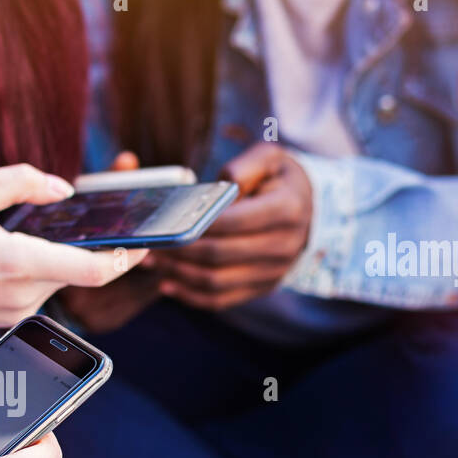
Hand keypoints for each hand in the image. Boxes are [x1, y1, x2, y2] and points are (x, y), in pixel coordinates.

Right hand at [0, 164, 148, 351]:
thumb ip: (21, 181)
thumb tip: (63, 191)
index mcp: (19, 263)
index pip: (95, 269)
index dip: (128, 256)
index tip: (148, 240)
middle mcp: (24, 295)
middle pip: (79, 270)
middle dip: (90, 243)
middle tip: (93, 214)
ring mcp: (15, 312)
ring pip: (56, 278)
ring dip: (56, 253)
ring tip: (28, 227)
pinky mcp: (4, 319)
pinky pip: (35, 288)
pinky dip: (35, 266)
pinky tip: (8, 248)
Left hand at [156, 142, 312, 310]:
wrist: (309, 211)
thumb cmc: (280, 180)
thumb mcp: (271, 158)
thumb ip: (246, 164)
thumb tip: (224, 182)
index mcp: (286, 209)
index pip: (232, 221)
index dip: (196, 224)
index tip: (166, 222)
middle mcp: (284, 246)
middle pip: (219, 255)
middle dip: (178, 251)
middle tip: (149, 244)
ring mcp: (274, 272)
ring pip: (216, 282)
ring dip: (179, 275)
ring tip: (152, 263)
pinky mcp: (262, 288)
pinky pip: (222, 299)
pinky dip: (191, 296)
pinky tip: (167, 285)